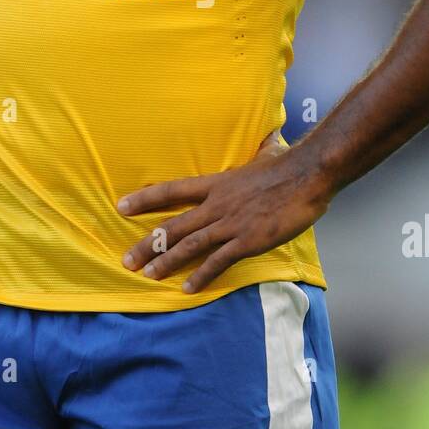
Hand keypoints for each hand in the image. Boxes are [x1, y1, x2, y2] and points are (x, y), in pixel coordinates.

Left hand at [116, 129, 329, 293]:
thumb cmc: (287, 165)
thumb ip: (257, 152)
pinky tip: (187, 288)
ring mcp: (230, 224)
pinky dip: (201, 276)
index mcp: (216, 183)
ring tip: (148, 275)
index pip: (171, 190)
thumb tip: (269, 139)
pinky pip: (217, 262)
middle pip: (173, 226)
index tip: (121, 207)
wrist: (307, 176)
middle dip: (147, 245)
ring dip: (166, 262)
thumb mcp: (263, 155)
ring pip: (189, 246)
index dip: (144, 199)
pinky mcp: (247, 241)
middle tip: (126, 261)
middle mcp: (216, 205)